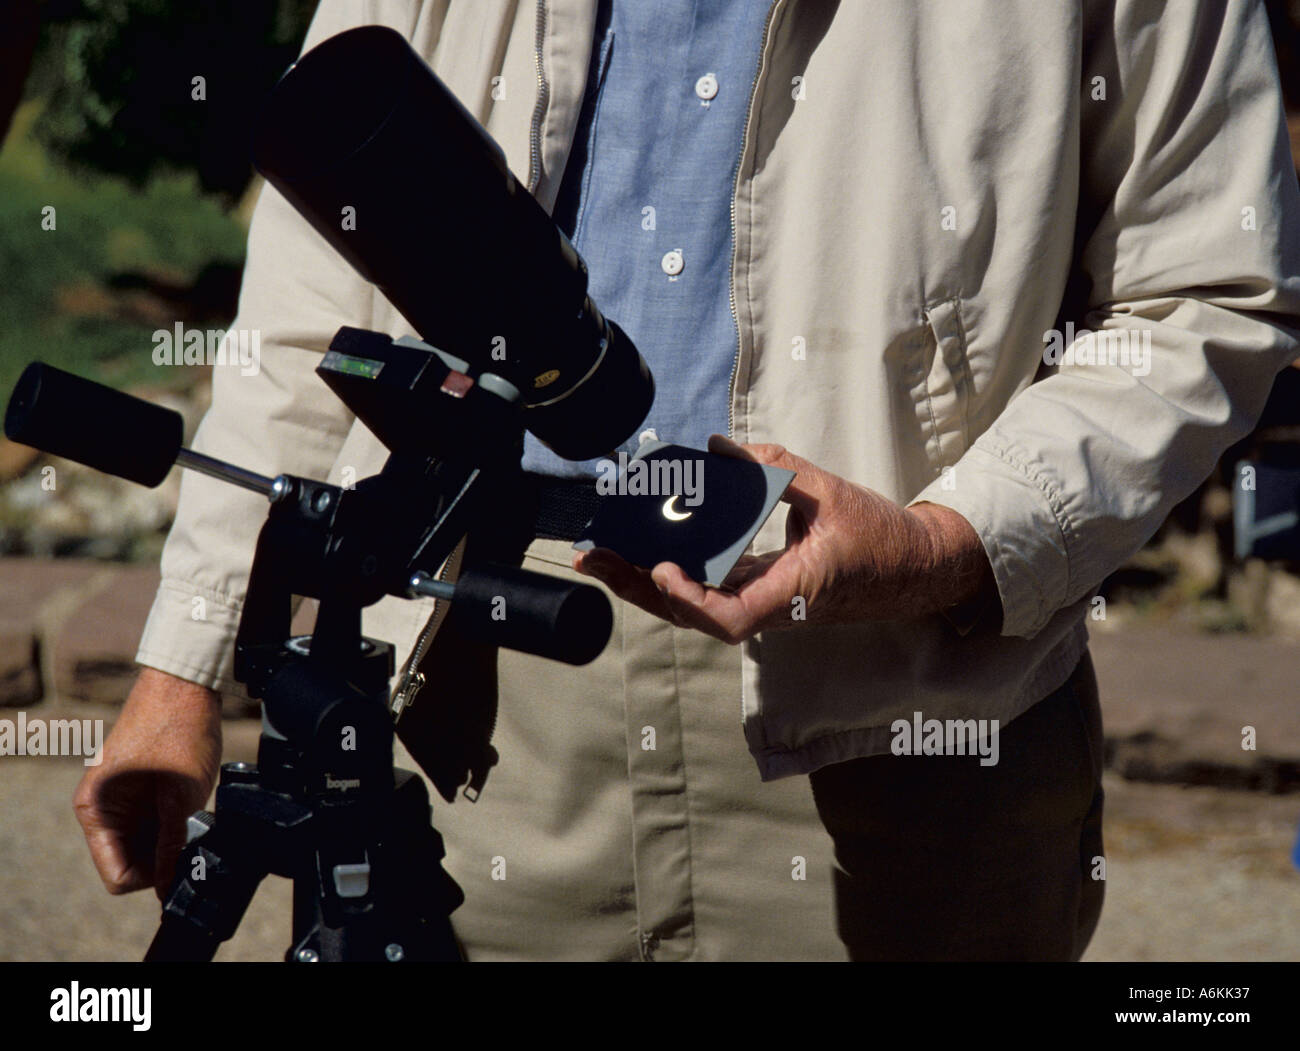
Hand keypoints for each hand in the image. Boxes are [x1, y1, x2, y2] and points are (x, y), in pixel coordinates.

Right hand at [73, 667, 221, 898]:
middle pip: (132, 862)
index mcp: (96, 811)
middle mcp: (102, 809)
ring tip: (195, 813)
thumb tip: (169, 887)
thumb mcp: (180, 795)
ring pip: (147, 844)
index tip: (182, 860)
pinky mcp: (141, 790)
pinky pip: (156, 822)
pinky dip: (175, 821)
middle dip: (164, 857)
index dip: (152, 877)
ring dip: (172, 838)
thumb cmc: (177, 730)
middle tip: (194, 834)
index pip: (117, 875)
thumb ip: (173, 844)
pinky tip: (194, 804)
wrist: (185, 684)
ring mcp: (122, 799)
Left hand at [573, 434, 994, 644]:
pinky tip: (643, 552)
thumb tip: (717, 445)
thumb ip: (775, 467)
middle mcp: (770, 607)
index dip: (692, 601)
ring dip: (644, 583)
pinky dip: (671, 574)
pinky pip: (708, 590)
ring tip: (602, 557)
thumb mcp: (832, 492)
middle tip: (593, 558)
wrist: (914, 569)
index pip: (731, 618)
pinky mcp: (761, 592)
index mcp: (792, 593)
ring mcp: (763, 603)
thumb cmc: (880, 537)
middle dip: (638, 589)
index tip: (666, 570)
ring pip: (694, 607)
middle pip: (692, 615)